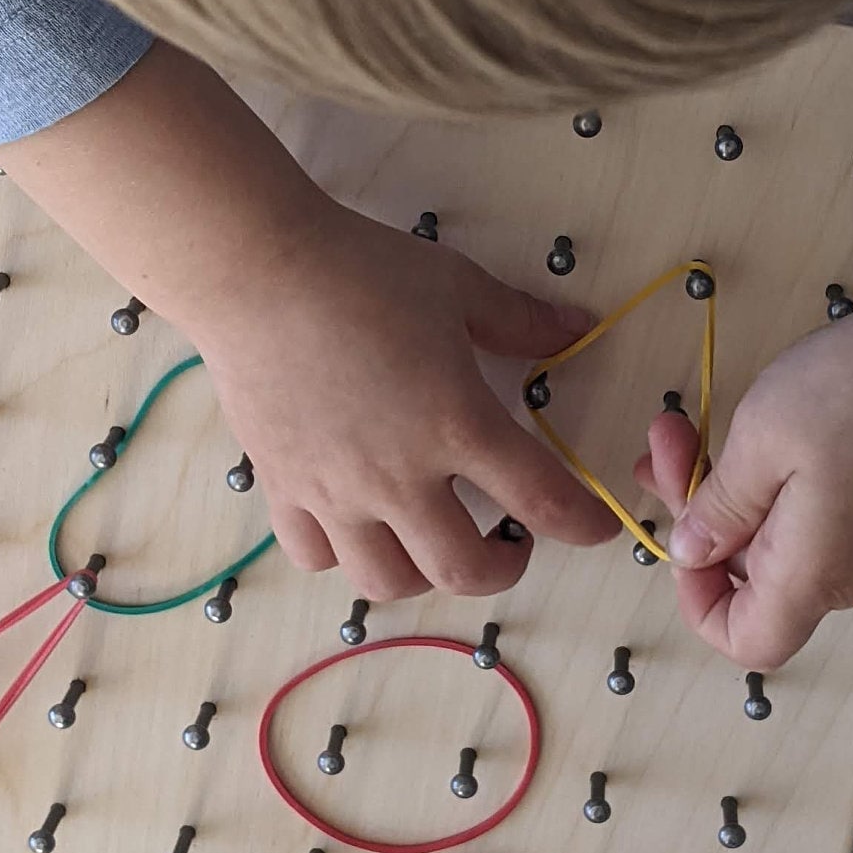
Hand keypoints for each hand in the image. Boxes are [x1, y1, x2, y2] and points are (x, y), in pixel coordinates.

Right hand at [0, 48, 615, 600]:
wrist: (255, 272)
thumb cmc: (362, 272)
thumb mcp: (457, 287)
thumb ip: (521, 320)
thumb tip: (578, 327)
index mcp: (457, 425)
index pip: (541, 499)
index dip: (582, 525)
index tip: (597, 529)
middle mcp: (400, 477)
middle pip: (465, 570)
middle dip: (503, 568)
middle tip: (511, 542)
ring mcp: (336, 492)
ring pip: (388, 580)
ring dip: (424, 573)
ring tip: (433, 542)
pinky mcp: (284, 488)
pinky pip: (316, 555)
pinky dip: (344, 553)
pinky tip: (357, 525)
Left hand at [635, 282, 852, 667]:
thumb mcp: (765, 436)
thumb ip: (720, 508)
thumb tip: (690, 553)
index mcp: (819, 573)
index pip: (748, 642)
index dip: (698, 603)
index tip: (679, 532)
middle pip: (758, 584)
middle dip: (702, 517)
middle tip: (670, 438)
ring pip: (785, 547)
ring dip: (734, 495)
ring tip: (695, 430)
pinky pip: (820, 524)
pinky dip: (777, 489)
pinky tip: (757, 436)